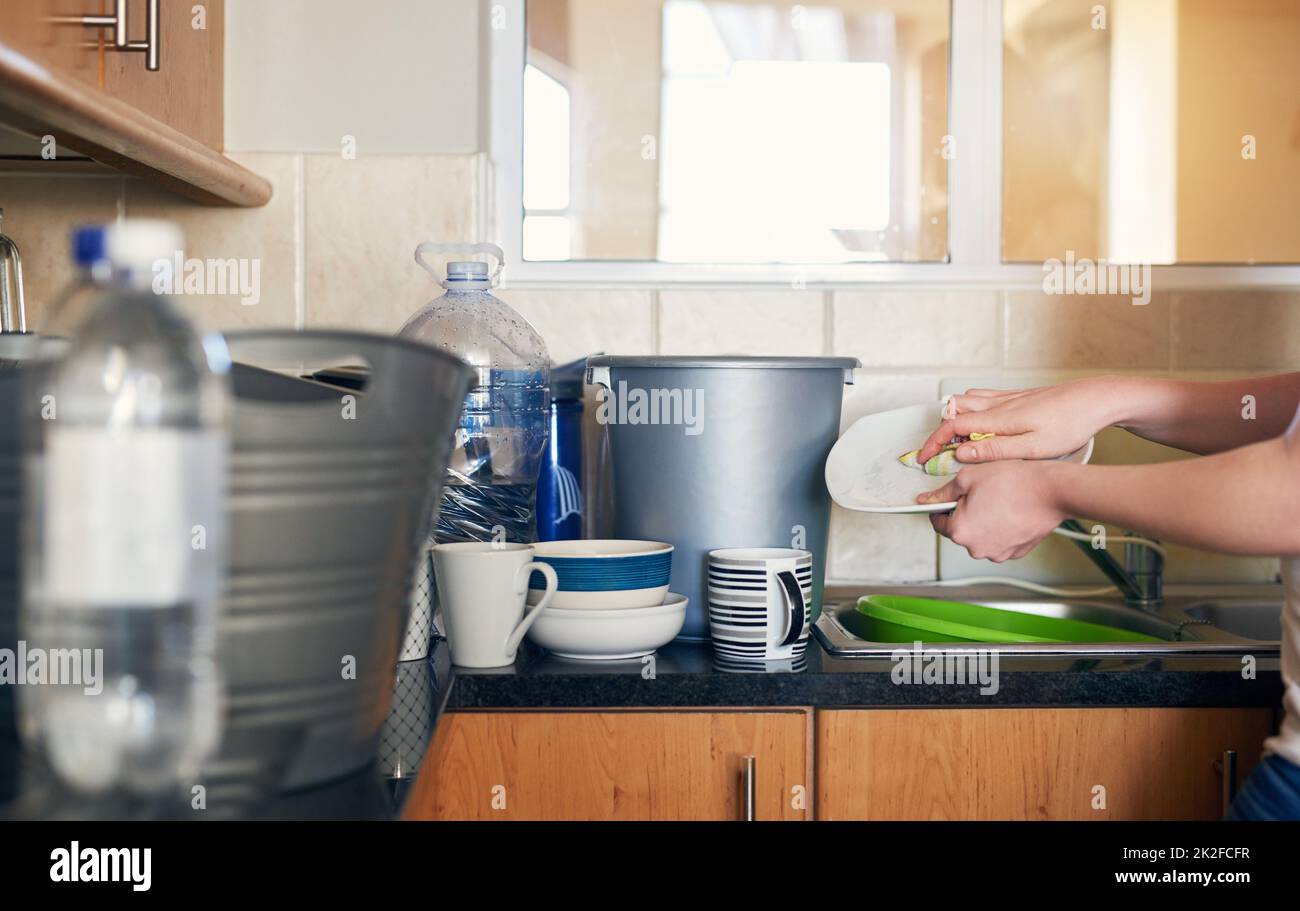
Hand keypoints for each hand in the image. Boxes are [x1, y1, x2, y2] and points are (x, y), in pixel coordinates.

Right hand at [916, 377, 1125, 464]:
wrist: (1096, 400)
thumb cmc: (1069, 425)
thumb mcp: (1032, 448)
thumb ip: (993, 450)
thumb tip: (961, 453)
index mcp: (998, 418)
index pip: (951, 426)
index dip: (932, 443)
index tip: (923, 458)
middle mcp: (998, 403)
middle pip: (953, 409)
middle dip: (940, 430)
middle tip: (942, 451)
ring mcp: (1007, 397)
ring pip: (966, 401)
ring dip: (955, 418)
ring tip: (960, 441)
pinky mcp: (1017, 396)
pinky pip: (983, 398)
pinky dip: (971, 410)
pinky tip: (983, 424)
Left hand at [917, 461, 1065, 562]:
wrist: (1052, 491)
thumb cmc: (1013, 482)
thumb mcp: (968, 477)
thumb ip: (942, 492)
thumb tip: (927, 500)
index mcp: (960, 531)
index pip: (937, 521)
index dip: (941, 506)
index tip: (949, 496)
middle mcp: (977, 548)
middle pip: (960, 530)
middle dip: (964, 512)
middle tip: (980, 492)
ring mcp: (998, 553)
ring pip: (980, 535)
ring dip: (983, 520)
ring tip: (998, 500)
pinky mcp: (1016, 552)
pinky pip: (999, 539)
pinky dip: (1000, 527)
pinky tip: (1010, 510)